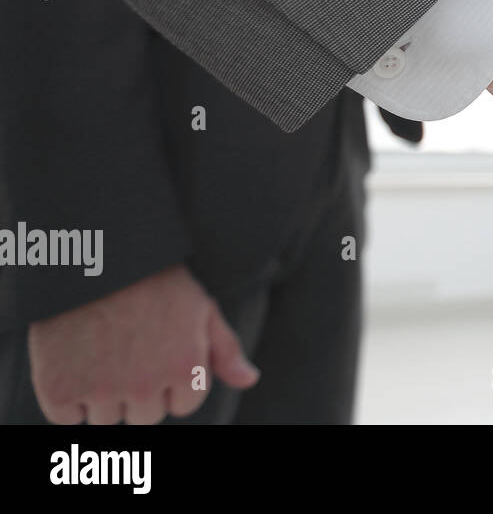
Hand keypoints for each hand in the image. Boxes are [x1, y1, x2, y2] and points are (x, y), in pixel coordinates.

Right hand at [27, 264, 258, 423]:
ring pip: (106, 420)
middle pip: (146, 417)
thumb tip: (250, 380)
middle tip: (129, 350)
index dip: (172, 379)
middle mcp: (145, 386)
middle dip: (141, 390)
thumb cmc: (154, 281)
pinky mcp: (58, 390)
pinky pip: (66, 419)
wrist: (94, 257)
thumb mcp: (201, 308)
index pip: (183, 405)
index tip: (159, 350)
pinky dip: (66, 399)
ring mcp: (100, 390)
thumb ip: (226, 350)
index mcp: (185, 369)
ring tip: (102, 354)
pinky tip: (73, 363)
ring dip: (103, 397)